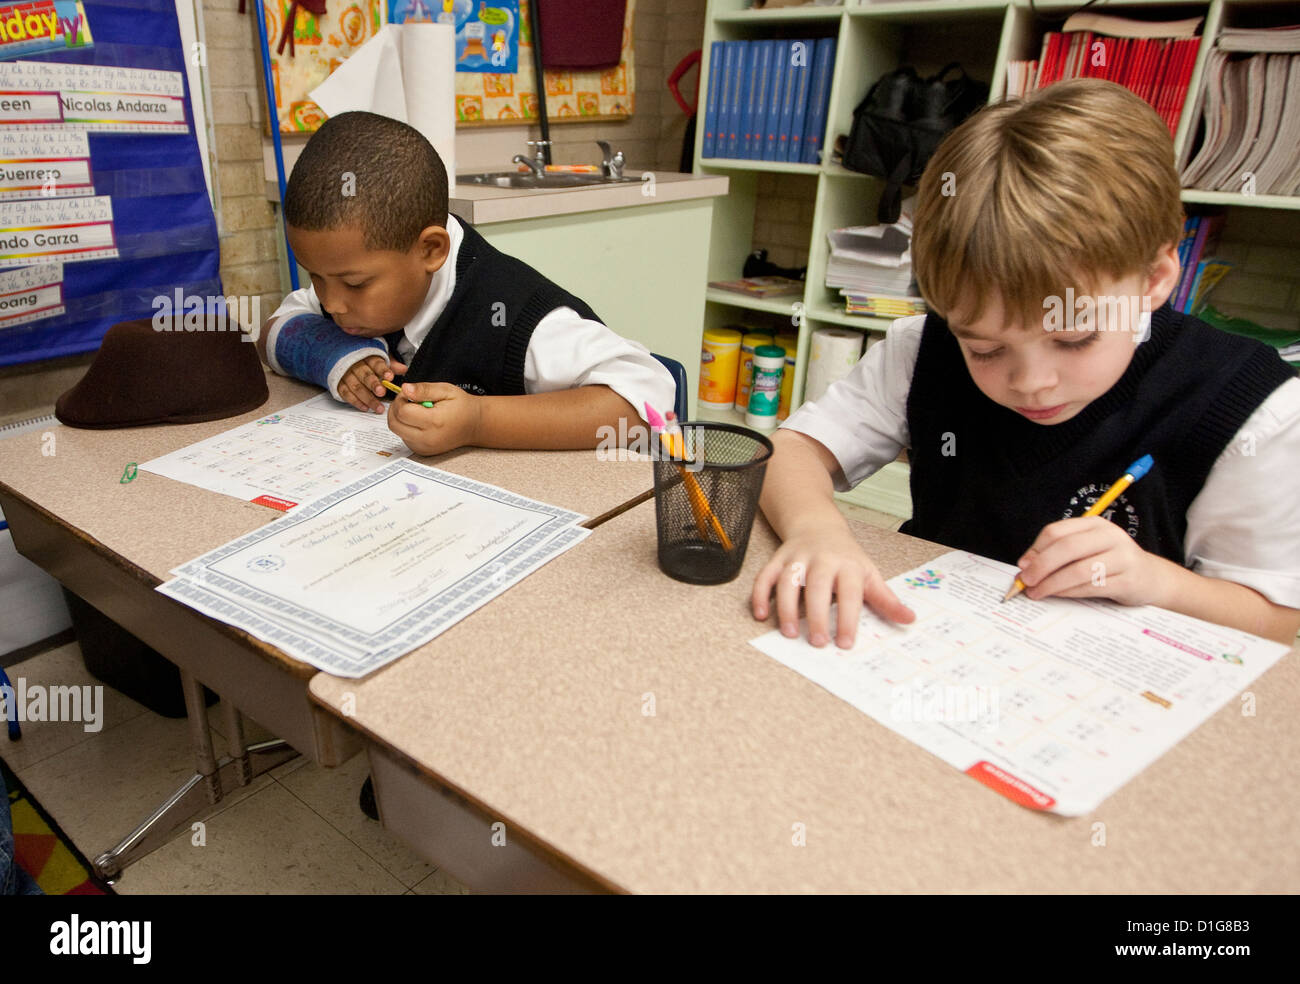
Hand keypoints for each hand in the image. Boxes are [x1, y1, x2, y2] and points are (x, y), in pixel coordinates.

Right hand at [337, 356, 408, 413]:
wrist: (342, 357)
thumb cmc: (365, 360)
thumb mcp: (379, 358)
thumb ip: (391, 364)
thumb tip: (403, 369)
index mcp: (368, 357)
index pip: (376, 363)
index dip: (383, 370)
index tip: (390, 376)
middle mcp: (356, 365)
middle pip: (365, 375)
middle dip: (373, 384)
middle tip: (382, 392)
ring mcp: (346, 375)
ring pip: (356, 387)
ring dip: (368, 398)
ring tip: (379, 407)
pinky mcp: (339, 384)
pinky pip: (346, 394)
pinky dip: (356, 402)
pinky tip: (365, 407)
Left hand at [387, 381, 481, 455]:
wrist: (474, 425)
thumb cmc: (462, 406)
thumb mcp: (446, 390)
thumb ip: (424, 389)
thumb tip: (405, 389)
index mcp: (434, 421)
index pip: (402, 411)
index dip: (401, 399)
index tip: (409, 394)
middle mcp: (427, 438)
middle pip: (394, 424)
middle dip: (396, 409)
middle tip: (408, 401)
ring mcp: (424, 447)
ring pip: (397, 431)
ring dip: (400, 418)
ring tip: (415, 410)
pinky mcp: (421, 451)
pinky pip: (403, 437)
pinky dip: (405, 427)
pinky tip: (419, 421)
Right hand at [751, 524, 914, 647]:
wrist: (818, 525)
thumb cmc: (846, 556)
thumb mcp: (869, 573)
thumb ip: (885, 599)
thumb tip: (909, 619)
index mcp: (848, 565)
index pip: (849, 593)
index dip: (847, 618)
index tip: (845, 643)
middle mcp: (822, 559)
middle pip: (817, 587)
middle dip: (816, 615)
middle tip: (818, 642)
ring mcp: (797, 558)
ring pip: (788, 581)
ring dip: (786, 608)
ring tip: (789, 633)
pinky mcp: (778, 559)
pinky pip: (766, 575)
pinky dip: (760, 594)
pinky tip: (761, 615)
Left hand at [1017, 516, 1169, 605]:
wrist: (1150, 577)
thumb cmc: (1109, 562)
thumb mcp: (1085, 549)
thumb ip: (1058, 552)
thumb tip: (1026, 564)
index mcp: (1095, 524)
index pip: (1057, 532)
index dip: (1035, 549)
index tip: (1022, 565)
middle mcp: (1110, 537)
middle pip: (1067, 548)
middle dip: (1041, 566)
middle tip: (1025, 581)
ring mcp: (1122, 558)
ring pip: (1078, 570)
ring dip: (1052, 584)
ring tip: (1037, 592)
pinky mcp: (1128, 581)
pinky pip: (1092, 587)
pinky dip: (1069, 592)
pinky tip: (1058, 595)